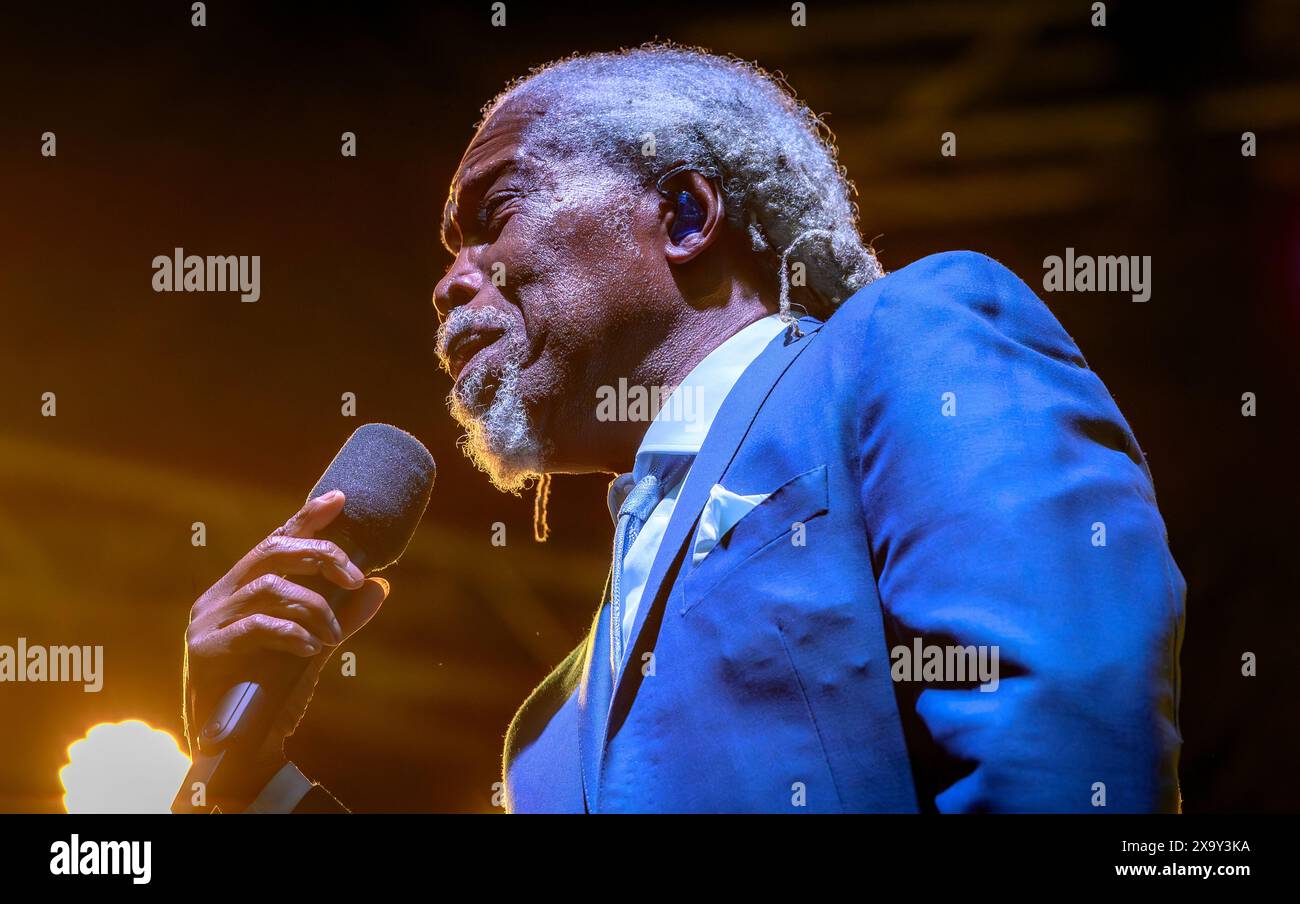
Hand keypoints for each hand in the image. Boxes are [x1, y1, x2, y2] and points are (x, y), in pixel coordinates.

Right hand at [183, 490, 389, 774]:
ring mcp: (207, 621)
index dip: (307, 518)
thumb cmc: (272, 690)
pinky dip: (291, 633)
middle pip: (272, 552)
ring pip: (269, 588)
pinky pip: (255, 627)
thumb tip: (381, 585)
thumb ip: (342, 616)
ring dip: (313, 607)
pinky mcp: (205, 650)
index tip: (339, 498)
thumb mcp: (313, 645)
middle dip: (320, 556)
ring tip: (333, 635)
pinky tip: (311, 648)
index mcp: (241, 588)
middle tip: (355, 578)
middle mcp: (220, 596)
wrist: (238, 744)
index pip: (276, 541)